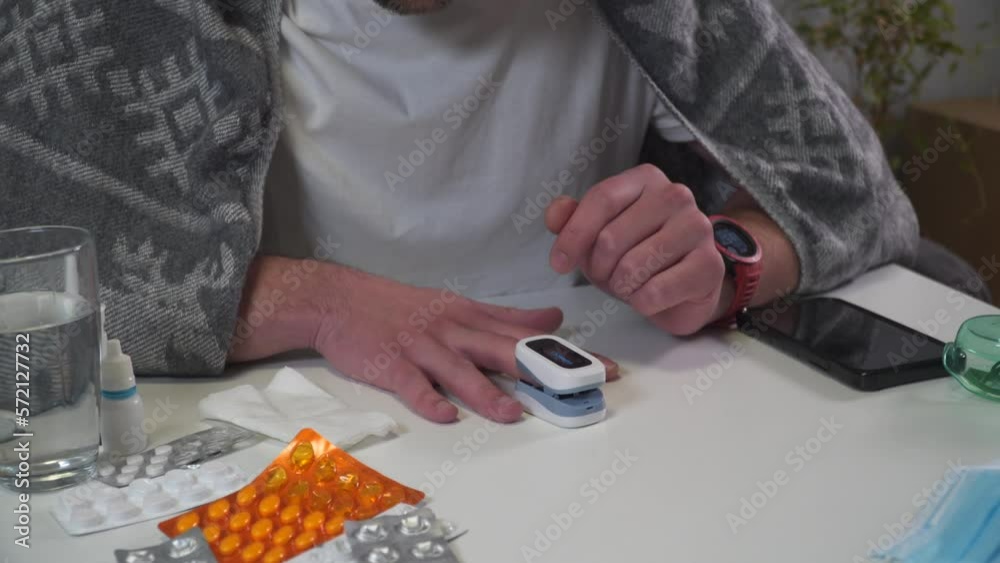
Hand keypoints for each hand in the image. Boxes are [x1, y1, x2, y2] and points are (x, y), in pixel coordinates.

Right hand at [229, 256, 618, 422]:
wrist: (340, 299)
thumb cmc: (401, 307)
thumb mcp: (458, 305)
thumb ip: (506, 317)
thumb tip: (552, 320)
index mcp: (470, 317)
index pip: (526, 336)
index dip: (567, 353)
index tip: (604, 367)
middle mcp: (452, 330)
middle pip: (503, 349)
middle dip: (544, 368)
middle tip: (580, 385)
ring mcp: (420, 347)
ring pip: (458, 369)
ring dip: (485, 392)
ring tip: (512, 413)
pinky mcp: (390, 364)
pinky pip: (411, 384)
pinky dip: (427, 400)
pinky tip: (445, 415)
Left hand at [545, 164, 728, 334]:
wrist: (683, 288)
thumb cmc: (638, 254)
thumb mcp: (598, 235)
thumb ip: (573, 220)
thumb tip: (555, 214)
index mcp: (646, 179)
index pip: (602, 199)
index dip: (574, 235)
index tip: (558, 264)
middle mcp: (676, 196)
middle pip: (612, 238)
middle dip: (598, 268)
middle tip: (607, 276)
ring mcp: (697, 228)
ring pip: (632, 267)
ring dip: (620, 286)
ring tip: (628, 285)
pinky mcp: (709, 265)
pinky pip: (655, 292)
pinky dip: (641, 303)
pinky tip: (648, 297)